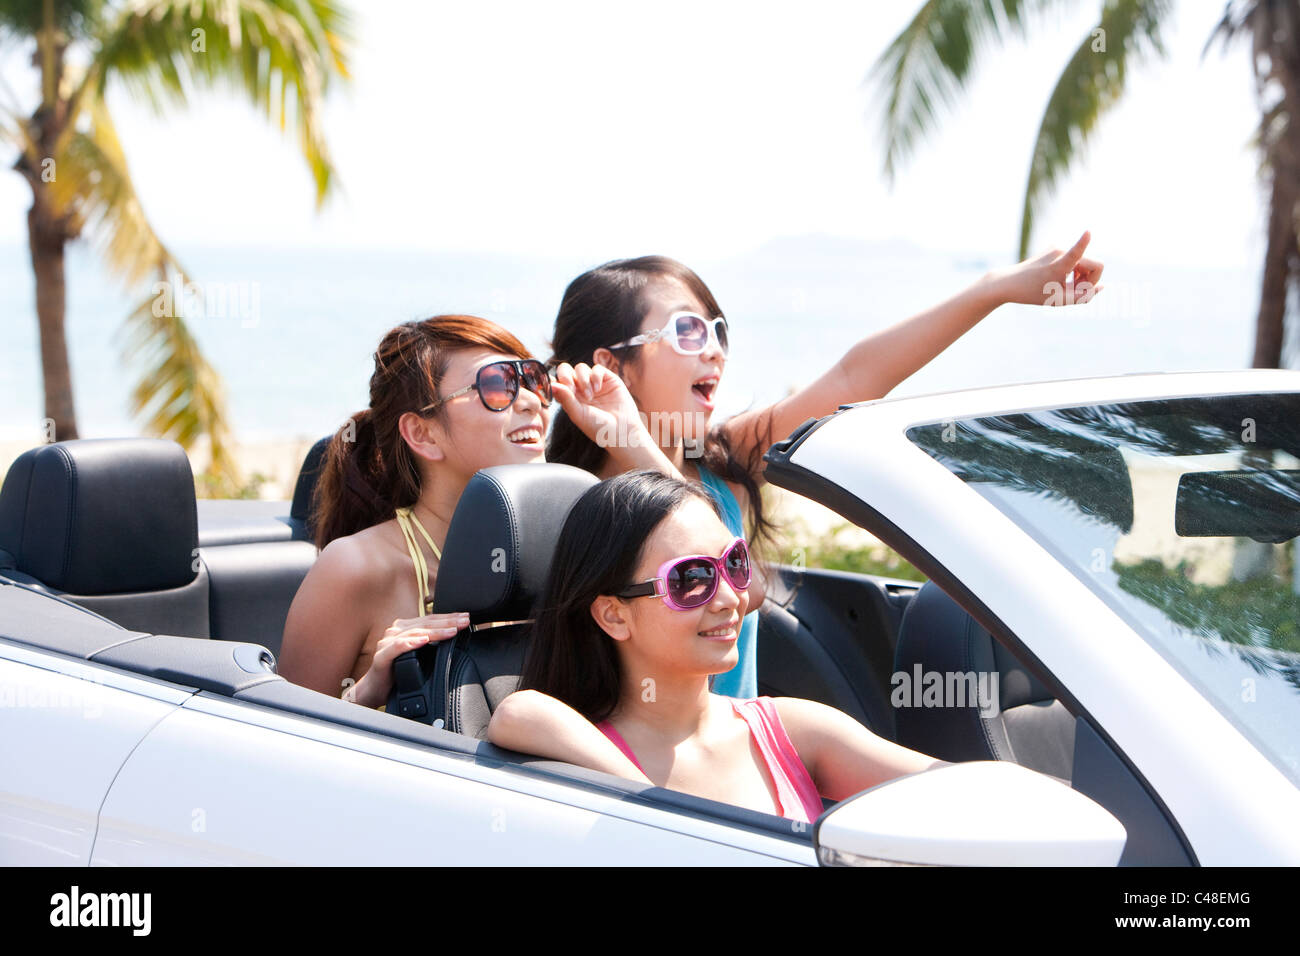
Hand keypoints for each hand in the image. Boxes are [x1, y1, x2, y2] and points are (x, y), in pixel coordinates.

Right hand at [346, 612, 469, 708]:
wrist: (375, 689)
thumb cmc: (397, 671)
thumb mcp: (418, 655)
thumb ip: (430, 644)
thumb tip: (454, 637)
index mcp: (405, 628)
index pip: (430, 619)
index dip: (449, 617)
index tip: (466, 617)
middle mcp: (396, 631)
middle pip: (425, 623)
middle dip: (447, 622)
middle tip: (465, 621)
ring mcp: (388, 642)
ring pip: (415, 632)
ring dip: (435, 632)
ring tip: (451, 631)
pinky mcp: (382, 656)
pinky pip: (397, 647)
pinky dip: (411, 643)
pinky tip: (423, 641)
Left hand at [551, 362, 646, 450]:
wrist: (623, 431)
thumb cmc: (599, 428)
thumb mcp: (579, 415)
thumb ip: (566, 398)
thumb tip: (552, 384)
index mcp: (570, 399)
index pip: (557, 382)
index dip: (554, 381)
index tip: (557, 387)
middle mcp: (580, 390)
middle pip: (566, 370)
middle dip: (566, 375)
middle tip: (571, 387)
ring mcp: (594, 383)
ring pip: (580, 368)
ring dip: (583, 379)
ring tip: (590, 395)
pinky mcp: (608, 379)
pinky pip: (597, 368)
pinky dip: (595, 376)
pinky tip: (598, 389)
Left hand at [986, 230, 1103, 306]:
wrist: (1009, 282)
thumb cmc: (1032, 293)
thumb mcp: (1060, 300)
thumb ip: (1083, 296)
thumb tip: (1102, 286)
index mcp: (1058, 265)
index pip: (1075, 252)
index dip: (1083, 242)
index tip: (1087, 231)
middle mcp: (1059, 251)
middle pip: (1094, 265)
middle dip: (1089, 280)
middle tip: (1074, 292)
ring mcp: (1057, 247)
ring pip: (1086, 262)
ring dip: (1082, 276)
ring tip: (1068, 287)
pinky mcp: (1055, 248)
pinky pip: (1075, 260)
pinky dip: (1074, 271)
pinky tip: (1063, 280)